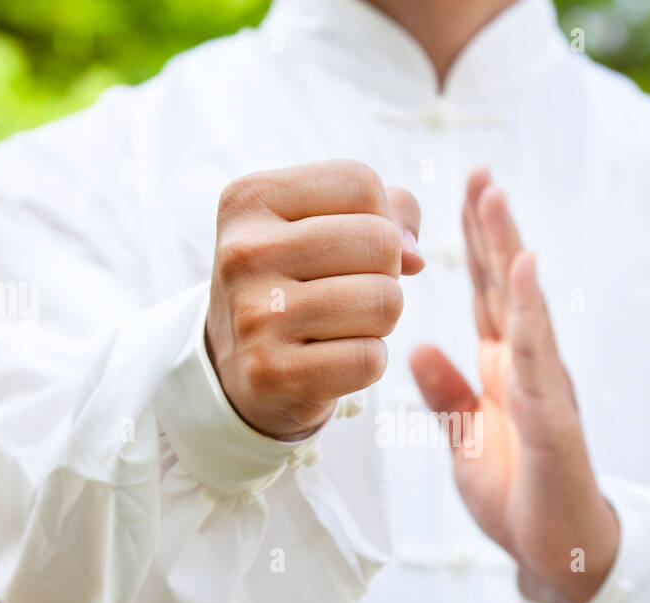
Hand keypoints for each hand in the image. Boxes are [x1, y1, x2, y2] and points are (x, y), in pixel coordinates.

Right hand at [206, 159, 423, 440]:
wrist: (236, 365)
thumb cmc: (295, 281)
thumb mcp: (323, 224)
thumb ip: (388, 211)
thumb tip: (414, 255)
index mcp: (251, 199)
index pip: (361, 183)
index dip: (380, 218)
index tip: (349, 248)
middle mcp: (244, 252)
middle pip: (380, 243)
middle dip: (386, 273)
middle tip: (352, 292)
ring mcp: (253, 315)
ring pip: (384, 302)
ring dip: (381, 321)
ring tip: (343, 325)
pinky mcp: (271, 373)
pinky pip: (369, 360)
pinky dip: (369, 363)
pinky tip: (334, 360)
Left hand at [410, 168, 619, 602]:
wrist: (557, 552)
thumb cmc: (518, 494)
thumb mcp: (464, 440)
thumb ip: (446, 395)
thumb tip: (418, 346)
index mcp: (507, 368)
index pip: (488, 294)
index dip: (477, 244)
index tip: (463, 190)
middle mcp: (530, 368)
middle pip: (508, 286)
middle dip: (494, 228)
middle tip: (481, 172)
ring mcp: (546, 389)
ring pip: (526, 309)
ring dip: (510, 251)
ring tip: (495, 199)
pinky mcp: (554, 420)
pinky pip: (538, 360)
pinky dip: (527, 315)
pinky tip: (519, 273)